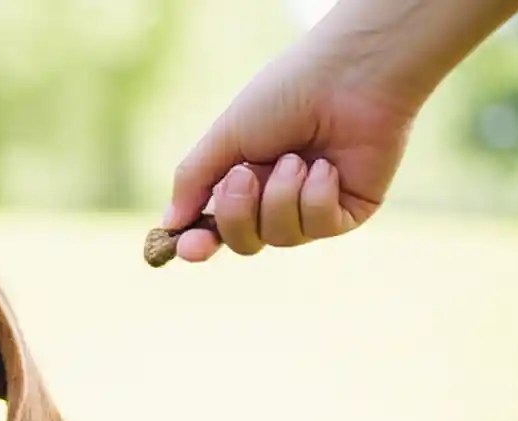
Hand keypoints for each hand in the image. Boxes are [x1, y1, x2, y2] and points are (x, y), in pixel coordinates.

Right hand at [162, 36, 418, 261]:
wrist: (348, 77)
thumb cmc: (286, 96)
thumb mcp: (226, 136)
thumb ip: (194, 180)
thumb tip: (169, 223)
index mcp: (245, 180)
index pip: (216, 228)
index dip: (200, 243)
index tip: (188, 247)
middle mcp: (277, 200)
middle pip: (244, 243)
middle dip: (240, 212)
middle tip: (247, 174)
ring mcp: (312, 209)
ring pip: (280, 237)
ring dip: (281, 195)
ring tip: (298, 158)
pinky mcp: (348, 213)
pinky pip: (317, 227)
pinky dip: (315, 195)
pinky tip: (327, 166)